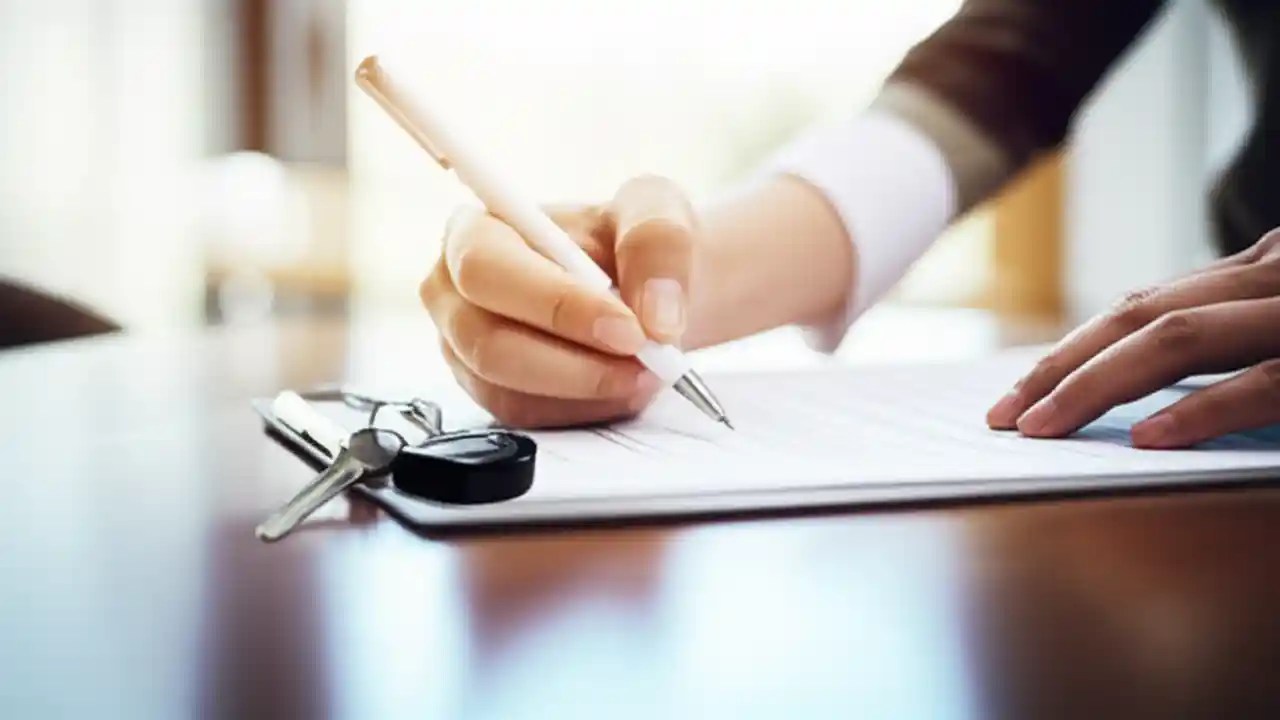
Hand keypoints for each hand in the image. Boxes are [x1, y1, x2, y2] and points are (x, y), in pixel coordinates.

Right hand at [421, 175, 696, 427]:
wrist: (642, 287)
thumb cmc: (629, 240)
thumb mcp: (655, 209)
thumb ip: (657, 244)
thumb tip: (655, 316)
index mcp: (473, 233)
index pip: (487, 270)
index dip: (555, 305)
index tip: (627, 329)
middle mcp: (454, 295)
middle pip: (488, 344)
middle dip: (576, 365)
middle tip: (647, 362)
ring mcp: (465, 351)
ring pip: (509, 391)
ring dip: (588, 391)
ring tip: (647, 371)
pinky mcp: (491, 393)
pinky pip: (527, 420)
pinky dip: (584, 410)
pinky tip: (624, 387)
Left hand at [987, 229, 1279, 447]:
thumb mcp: (1278, 328)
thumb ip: (1232, 343)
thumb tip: (1136, 382)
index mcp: (1259, 274)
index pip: (1143, 308)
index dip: (1072, 352)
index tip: (1016, 398)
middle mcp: (1272, 276)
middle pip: (1141, 315)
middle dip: (1061, 368)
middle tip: (1003, 417)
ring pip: (1181, 335)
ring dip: (1098, 384)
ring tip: (1043, 427)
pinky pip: (1264, 381)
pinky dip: (1202, 408)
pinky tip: (1147, 437)